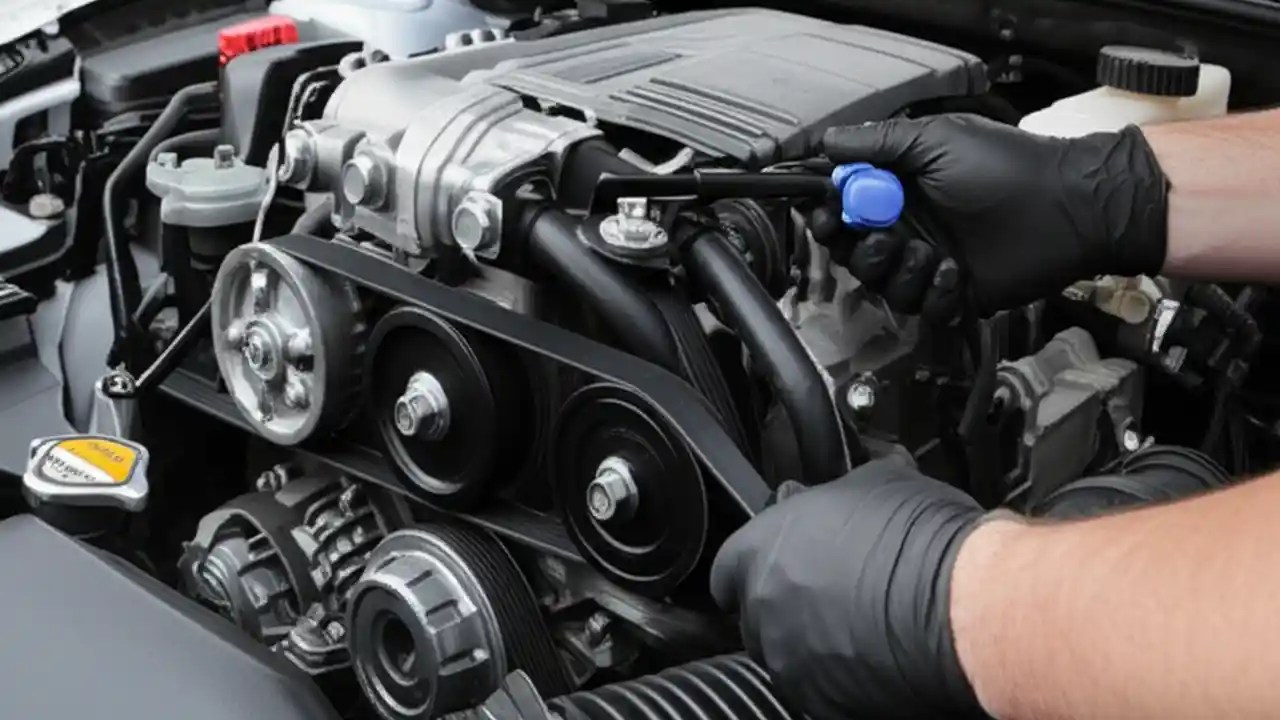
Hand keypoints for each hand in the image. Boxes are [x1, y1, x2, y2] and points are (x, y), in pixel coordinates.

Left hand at [710, 457, 985, 719]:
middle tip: (830, 594)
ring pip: (784, 654)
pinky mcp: (820, 702)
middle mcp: (763, 608)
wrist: (963, 604)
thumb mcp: (874, 483)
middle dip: (784, 605)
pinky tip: (871, 657)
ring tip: (856, 627)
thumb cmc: (921, 541)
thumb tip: (851, 488)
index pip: (727, 568)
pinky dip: (836, 677)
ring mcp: (789, 660)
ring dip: (808, 642)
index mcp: (760, 550)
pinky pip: (816, 689)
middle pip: (755, 613)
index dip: (752, 568)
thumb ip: (840, 494)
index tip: (775, 568)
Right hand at [816, 114, 1169, 314]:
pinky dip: (933, 294)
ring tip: (928, 253)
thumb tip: (826, 143)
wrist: (1068, 205)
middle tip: (881, 238)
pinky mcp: (955, 296)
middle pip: (854, 255)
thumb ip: (878, 143)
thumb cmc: (1005, 166)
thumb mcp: (936, 140)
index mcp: (898, 192)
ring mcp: (930, 265)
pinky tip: (954, 272)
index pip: (843, 211)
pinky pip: (923, 309)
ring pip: (884, 286)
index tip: (827, 216)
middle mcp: (908, 230)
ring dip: (897, 271)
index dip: (829, 217)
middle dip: (858, 250)